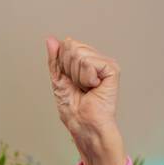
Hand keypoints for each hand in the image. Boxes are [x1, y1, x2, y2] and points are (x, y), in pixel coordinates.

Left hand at [45, 37, 125, 164]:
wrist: (83, 124)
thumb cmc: (73, 108)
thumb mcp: (58, 80)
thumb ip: (55, 59)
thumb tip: (51, 40)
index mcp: (85, 61)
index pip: (66, 46)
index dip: (62, 66)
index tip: (70, 82)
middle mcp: (97, 59)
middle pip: (72, 47)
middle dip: (68, 70)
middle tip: (78, 87)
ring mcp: (105, 63)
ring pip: (79, 54)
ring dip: (77, 76)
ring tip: (86, 88)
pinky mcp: (112, 69)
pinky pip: (89, 62)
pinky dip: (85, 78)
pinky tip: (93, 87)